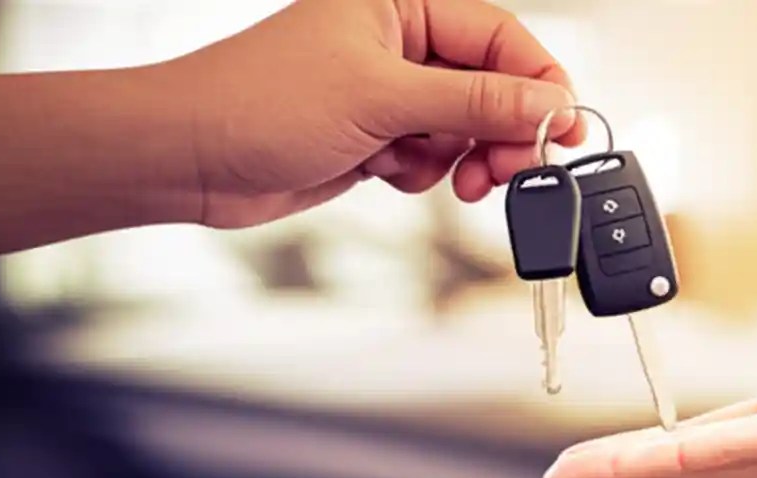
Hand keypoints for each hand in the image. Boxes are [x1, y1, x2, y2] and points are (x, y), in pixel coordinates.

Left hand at [164, 0, 584, 227]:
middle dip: (502, 130)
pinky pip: (432, 155)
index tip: (564, 128)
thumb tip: (548, 104)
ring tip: (457, 180)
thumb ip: (474, 103)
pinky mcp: (375, 134)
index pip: (498, 34)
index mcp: (400, 0)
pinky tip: (387, 172)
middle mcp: (399, 40)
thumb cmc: (260, 101)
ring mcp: (387, 90)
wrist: (192, 159)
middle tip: (511, 168)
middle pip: (489, 84)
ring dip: (464, 157)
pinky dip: (423, 172)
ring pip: (464, 126)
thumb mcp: (382, 99)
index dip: (538, 82)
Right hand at [543, 280, 756, 477]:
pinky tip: (609, 466)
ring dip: (627, 467)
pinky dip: (657, 461)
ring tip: (566, 476)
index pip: (726, 431)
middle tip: (565, 477)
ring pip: (696, 460)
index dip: (670, 442)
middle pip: (698, 455)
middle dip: (630, 465)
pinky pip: (717, 451)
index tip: (621, 448)